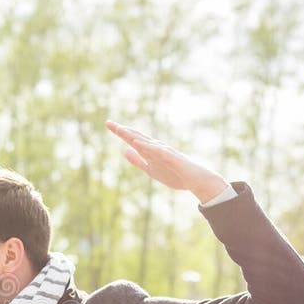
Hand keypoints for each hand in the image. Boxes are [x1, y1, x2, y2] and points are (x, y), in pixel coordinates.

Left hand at [106, 121, 229, 203]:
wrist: (195, 181)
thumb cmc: (174, 174)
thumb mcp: (150, 169)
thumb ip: (138, 160)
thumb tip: (124, 150)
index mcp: (150, 151)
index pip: (132, 139)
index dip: (120, 132)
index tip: (108, 123)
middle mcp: (156, 148)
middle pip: (137, 137)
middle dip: (123, 130)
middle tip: (109, 122)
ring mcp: (164, 152)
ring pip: (146, 142)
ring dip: (133, 135)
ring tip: (120, 129)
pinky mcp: (172, 158)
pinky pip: (158, 151)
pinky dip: (147, 147)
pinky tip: (137, 143)